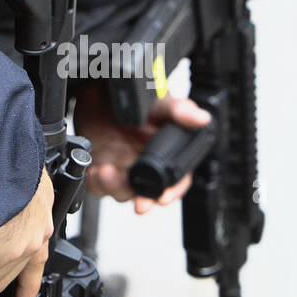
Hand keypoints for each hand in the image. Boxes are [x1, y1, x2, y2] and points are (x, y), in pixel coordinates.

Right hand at [0, 168, 52, 296]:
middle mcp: (35, 236)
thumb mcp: (14, 179)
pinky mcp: (3, 250)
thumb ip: (6, 200)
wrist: (1, 150)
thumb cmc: (4, 158)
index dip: (28, 285)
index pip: (37, 261)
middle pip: (6, 276)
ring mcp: (21, 246)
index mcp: (39, 217)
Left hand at [74, 84, 211, 213]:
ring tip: (108, 172)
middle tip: (141, 204)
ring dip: (115, 187)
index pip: (175, 180)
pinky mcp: (99, 168)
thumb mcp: (158, 102)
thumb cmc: (132, 98)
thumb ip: (179, 110)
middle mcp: (143, 164)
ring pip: (121, 192)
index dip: (172, 191)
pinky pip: (98, 186)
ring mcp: (121, 167)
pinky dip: (96, 183)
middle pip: (148, 193)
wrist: (98, 91)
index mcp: (163, 153)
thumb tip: (202, 118)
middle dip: (144, 200)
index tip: (164, 198)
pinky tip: (95, 170)